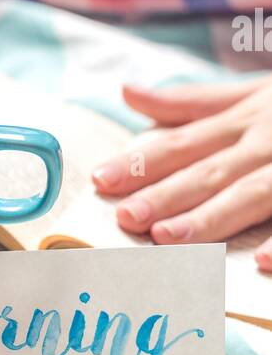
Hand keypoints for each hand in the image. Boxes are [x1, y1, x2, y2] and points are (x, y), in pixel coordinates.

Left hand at [91, 77, 271, 269]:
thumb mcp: (254, 90)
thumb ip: (193, 101)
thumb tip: (127, 93)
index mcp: (245, 118)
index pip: (183, 141)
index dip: (142, 161)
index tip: (100, 179)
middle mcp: (267, 138)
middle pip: (211, 169)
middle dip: (166, 194)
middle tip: (126, 218)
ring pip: (253, 192)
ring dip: (212, 217)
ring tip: (170, 240)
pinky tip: (263, 264)